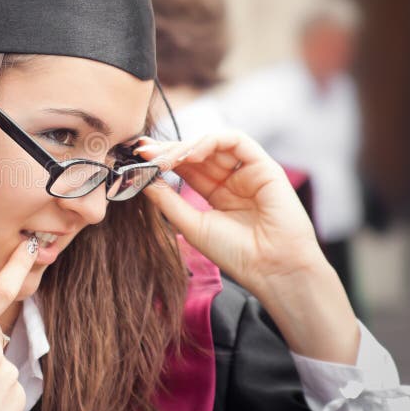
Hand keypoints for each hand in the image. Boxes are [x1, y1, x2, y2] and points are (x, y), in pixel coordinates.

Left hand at [136, 131, 359, 362]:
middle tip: (144, 152)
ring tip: (164, 158)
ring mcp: (248, 170)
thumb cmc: (235, 253)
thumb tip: (141, 178)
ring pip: (212, 143)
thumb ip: (168, 200)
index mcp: (217, 192)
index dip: (163, 159)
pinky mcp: (264, 165)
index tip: (138, 157)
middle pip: (196, 152)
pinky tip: (190, 154)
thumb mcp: (191, 224)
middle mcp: (232, 178)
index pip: (186, 167)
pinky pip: (235, 141)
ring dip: (185, 146)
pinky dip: (210, 142)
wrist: (271, 269)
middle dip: (168, 149)